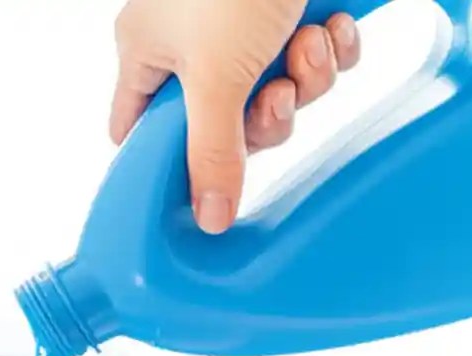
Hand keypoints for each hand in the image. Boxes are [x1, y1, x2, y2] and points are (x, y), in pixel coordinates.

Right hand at [110, 0, 362, 233]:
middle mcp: (189, 43)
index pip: (137, 130)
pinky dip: (331, 51)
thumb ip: (212, 152)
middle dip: (264, 113)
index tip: (202, 184)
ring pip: (274, 91)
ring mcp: (240, 28)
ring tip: (309, 43)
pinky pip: (310, 58)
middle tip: (276, 93)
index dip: (169, 161)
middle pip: (223, 121)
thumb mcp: (217, 79)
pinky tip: (333, 25)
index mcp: (146, 53)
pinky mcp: (288, 11)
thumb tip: (208, 218)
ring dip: (305, 79)